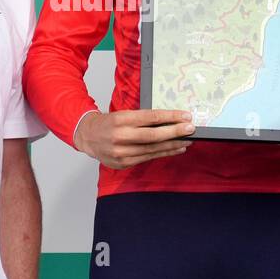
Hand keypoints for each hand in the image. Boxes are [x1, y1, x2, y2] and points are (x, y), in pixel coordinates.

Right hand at [74, 109, 194, 169]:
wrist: (88, 137)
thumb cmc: (109, 124)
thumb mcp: (123, 114)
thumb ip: (143, 119)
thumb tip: (169, 121)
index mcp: (121, 119)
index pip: (151, 117)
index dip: (170, 117)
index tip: (185, 116)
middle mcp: (121, 136)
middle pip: (153, 135)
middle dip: (175, 132)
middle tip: (190, 129)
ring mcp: (122, 152)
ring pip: (153, 149)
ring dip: (173, 145)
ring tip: (187, 141)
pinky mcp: (124, 163)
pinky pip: (148, 158)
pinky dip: (163, 153)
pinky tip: (175, 149)